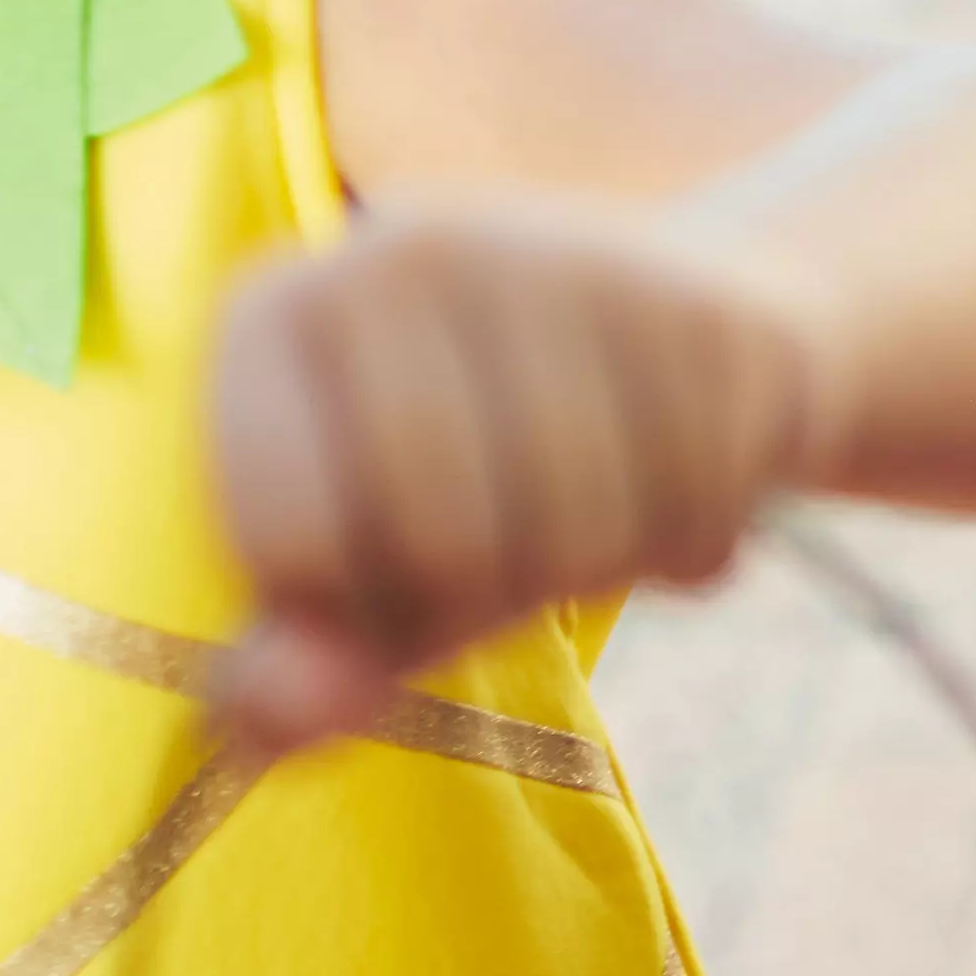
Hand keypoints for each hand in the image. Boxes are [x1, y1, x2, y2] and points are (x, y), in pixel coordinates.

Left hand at [204, 204, 824, 753]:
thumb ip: (300, 668)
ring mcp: (559, 260)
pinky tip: (670, 492)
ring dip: (599, 577)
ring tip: (590, 520)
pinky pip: (695, 510)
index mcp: (279, 317)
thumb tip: (279, 721)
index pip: (292, 543)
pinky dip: (690, 551)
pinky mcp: (696, 304)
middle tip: (510, 551)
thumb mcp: (364, 574)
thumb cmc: (478, 477)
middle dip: (491, 597)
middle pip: (446, 544)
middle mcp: (404, 254)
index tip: (387, 573)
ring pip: (580, 533)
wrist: (678, 338)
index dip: (354, 611)